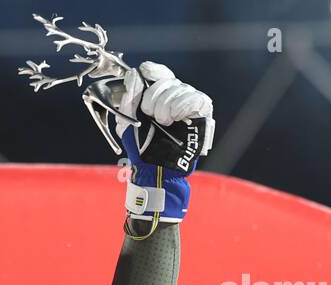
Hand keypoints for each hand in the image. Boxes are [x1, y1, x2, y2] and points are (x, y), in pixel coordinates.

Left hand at [115, 62, 215, 223]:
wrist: (155, 168)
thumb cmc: (141, 148)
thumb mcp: (128, 121)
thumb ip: (129, 97)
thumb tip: (132, 74)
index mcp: (158, 97)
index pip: (159, 72)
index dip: (153, 70)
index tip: (145, 73)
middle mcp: (175, 97)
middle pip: (167, 80)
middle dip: (153, 97)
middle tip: (150, 116)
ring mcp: (189, 103)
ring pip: (180, 88)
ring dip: (165, 107)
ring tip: (163, 124)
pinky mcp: (202, 112)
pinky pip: (194, 97)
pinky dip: (181, 106)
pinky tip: (175, 119)